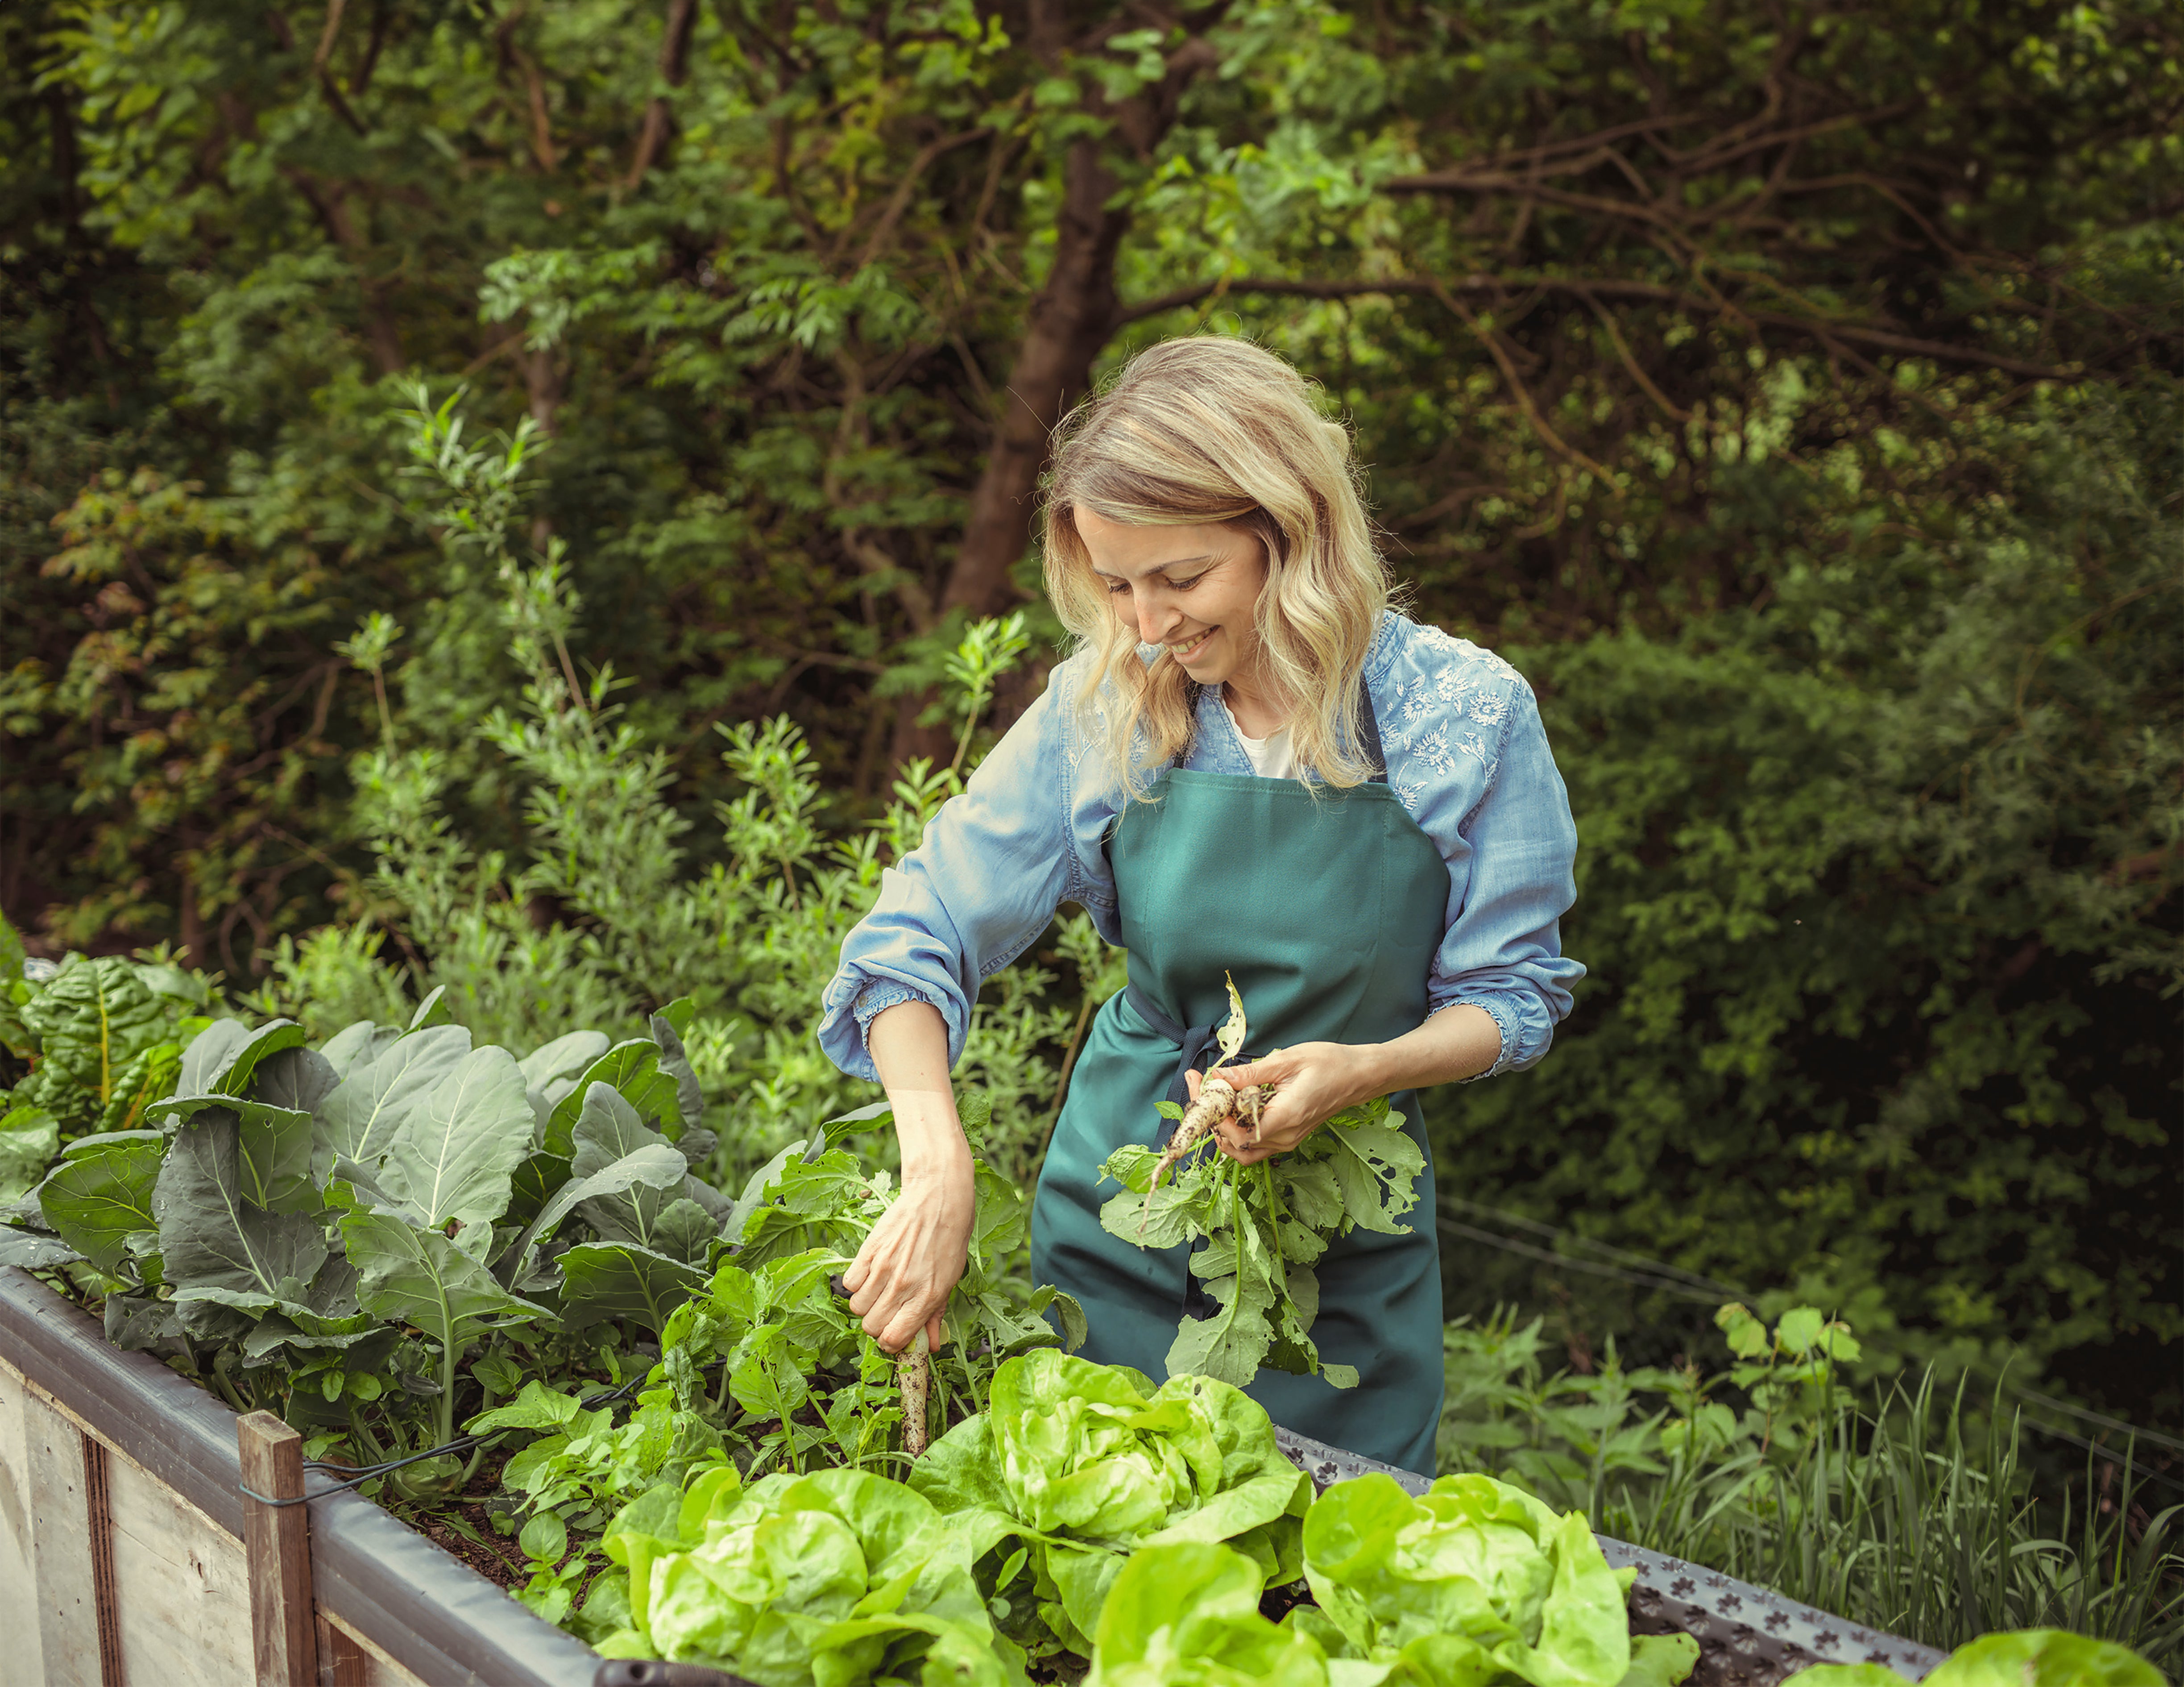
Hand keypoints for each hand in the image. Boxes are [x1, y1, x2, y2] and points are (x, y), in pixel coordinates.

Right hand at [843, 1093, 974, 1350]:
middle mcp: (904, 1287)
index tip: (893, 1335)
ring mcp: (884, 1269)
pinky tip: (870, 1275)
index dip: (891, 1343)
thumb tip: (932, 1347)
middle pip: (871, 1326)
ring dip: (865, 1305)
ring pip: (857, 1307)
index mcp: (927, 1297)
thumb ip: (937, 1316)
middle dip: (877, 1324)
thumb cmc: (949, 1240)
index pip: (894, 1339)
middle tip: (886, 1311)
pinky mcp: (869, 1251)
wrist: (939, 1198)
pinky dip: (856, 1284)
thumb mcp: (950, 1280)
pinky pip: (849, 1283)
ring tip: (878, 1291)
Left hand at [1187, 1041, 1381, 1165]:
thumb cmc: (1329, 1063)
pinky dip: (1236, 1131)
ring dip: (1221, 1127)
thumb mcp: (1288, 1060)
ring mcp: (1287, 1141)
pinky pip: (1254, 1144)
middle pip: (1234, 1142)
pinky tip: (1230, 1106)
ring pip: (1242, 1149)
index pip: (1237, 1132)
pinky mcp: (1287, 1138)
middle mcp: (1285, 1138)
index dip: (1213, 1112)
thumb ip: (1252, 1073)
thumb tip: (1219, 1078)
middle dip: (1211, 1115)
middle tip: (1199, 1084)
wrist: (1358, 1076)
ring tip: (1211, 1097)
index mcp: (1285, 1118)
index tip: (1201, 1084)